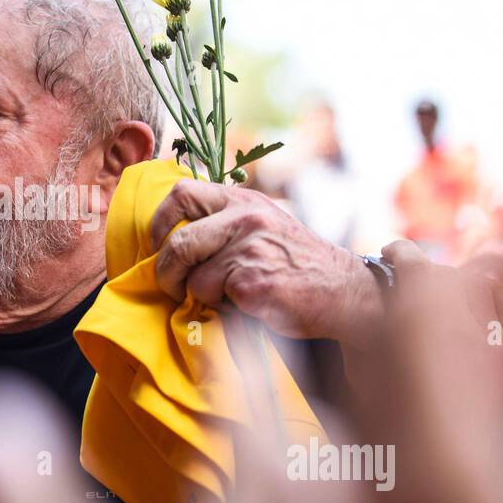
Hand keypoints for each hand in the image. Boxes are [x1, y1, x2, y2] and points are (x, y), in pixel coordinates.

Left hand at [151, 179, 377, 345]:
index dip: (159, 222)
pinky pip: (212, 298)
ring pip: (193, 276)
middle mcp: (245, 217)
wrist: (343, 292)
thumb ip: (224, 222)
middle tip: (173, 286)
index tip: (158, 246)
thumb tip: (171, 234)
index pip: (181, 193)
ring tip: (225, 296)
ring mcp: (249, 247)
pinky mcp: (252, 280)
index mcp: (242, 199)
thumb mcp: (262, 225)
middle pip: (178, 240)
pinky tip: (245, 304)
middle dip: (167, 270)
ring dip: (200, 295)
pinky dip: (221, 308)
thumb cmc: (296, 263)